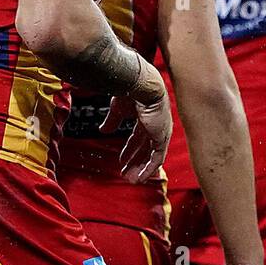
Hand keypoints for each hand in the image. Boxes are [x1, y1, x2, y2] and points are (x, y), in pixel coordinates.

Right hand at [103, 60, 170, 182]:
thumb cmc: (130, 91)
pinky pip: (157, 158)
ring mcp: (160, 132)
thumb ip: (112, 121)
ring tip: (131, 179)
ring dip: (141, 168)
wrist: (140, 85)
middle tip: (125, 174)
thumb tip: (103, 131)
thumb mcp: (118, 109)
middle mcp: (155, 125)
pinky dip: (149, 168)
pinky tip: (141, 177)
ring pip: (151, 155)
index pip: (138, 137)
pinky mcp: (162, 137)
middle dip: (135, 161)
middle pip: (145, 148)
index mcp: (146, 117)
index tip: (121, 161)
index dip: (129, 150)